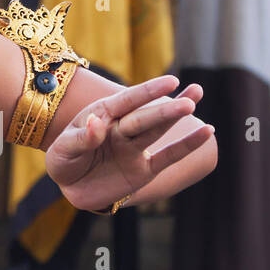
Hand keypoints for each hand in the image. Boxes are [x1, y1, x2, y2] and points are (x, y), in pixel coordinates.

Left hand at [45, 75, 214, 212]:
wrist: (71, 186)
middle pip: (144, 117)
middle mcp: (120, 128)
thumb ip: (80, 139)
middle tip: (189, 100)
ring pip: (157, 131)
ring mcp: (133, 148)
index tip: (171, 82)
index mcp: (100, 115)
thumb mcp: (62, 151)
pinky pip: (167, 157)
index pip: (126, 102)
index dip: (147, 92)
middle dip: (165, 110)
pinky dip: (186, 146)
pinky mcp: (143, 169)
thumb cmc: (64, 161)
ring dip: (175, 118)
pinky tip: (207, 132)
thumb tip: (97, 123)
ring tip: (196, 100)